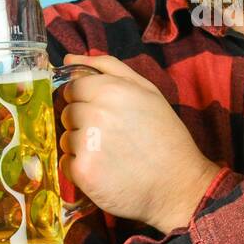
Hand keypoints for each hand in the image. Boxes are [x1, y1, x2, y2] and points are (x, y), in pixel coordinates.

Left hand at [59, 54, 220, 234]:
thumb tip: (69, 59)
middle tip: (111, 136)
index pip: (73, 87)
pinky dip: (80, 168)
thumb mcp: (147, 91)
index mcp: (111, 90)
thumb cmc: (165, 135)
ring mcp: (87, 144)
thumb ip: (108, 68)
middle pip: (68, 112)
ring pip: (66, 138)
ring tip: (110, 155)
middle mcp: (96, 113)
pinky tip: (104, 170)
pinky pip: (66, 164)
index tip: (103, 113)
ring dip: (81, 146)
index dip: (85, 99)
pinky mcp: (83, 172)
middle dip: (83, 123)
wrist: (178, 184)